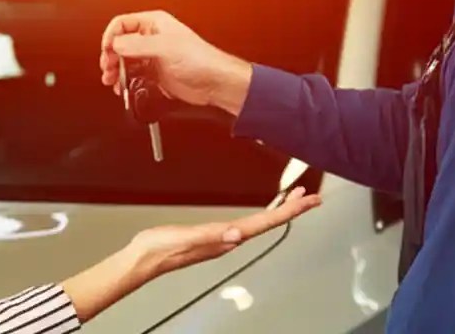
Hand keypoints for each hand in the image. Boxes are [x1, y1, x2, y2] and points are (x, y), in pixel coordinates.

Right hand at [99, 10, 252, 114]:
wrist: (215, 82)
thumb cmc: (201, 59)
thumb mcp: (166, 47)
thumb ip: (139, 45)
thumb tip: (117, 44)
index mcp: (155, 23)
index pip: (122, 24)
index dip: (111, 37)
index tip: (108, 51)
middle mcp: (152, 38)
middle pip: (120, 43)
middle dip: (111, 56)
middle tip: (108, 68)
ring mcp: (153, 56)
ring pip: (125, 61)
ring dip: (116, 70)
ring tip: (112, 80)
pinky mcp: (155, 73)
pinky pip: (134, 75)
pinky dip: (126, 81)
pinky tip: (124, 87)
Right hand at [129, 187, 322, 277]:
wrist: (143, 258)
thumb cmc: (160, 248)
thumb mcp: (185, 237)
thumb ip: (211, 236)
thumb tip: (237, 235)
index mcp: (226, 238)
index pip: (265, 223)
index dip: (290, 211)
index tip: (308, 201)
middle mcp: (229, 240)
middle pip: (269, 223)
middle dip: (292, 209)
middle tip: (311, 197)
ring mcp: (223, 239)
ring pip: (261, 224)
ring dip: (280, 212)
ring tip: (295, 200)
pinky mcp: (215, 235)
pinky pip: (247, 224)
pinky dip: (261, 215)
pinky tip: (261, 213)